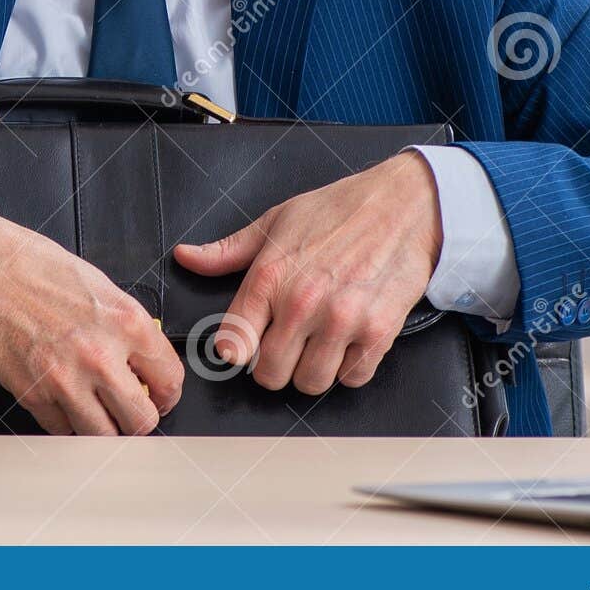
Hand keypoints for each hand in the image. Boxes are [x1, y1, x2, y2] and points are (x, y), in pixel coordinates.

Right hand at [0, 213, 183, 435]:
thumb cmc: (33, 265)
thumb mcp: (98, 284)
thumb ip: (125, 326)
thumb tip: (142, 359)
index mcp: (126, 321)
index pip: (170, 379)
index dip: (167, 393)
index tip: (159, 394)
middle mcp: (101, 355)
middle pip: (142, 421)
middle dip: (138, 418)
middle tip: (128, 408)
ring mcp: (66, 380)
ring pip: (103, 437)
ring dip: (102, 427)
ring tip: (95, 410)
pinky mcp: (33, 395)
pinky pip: (62, 431)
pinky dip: (66, 423)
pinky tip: (62, 401)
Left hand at [172, 151, 442, 394]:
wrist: (402, 206)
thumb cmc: (337, 211)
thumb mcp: (275, 222)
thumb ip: (228, 251)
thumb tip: (187, 258)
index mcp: (270, 276)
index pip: (233, 343)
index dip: (236, 350)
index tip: (243, 345)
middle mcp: (302, 302)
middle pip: (270, 375)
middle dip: (274, 364)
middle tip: (287, 343)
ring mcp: (341, 321)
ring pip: (310, 383)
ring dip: (312, 369)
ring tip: (318, 341)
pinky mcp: (378, 333)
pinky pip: (352, 378)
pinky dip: (349, 367)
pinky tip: (348, 339)